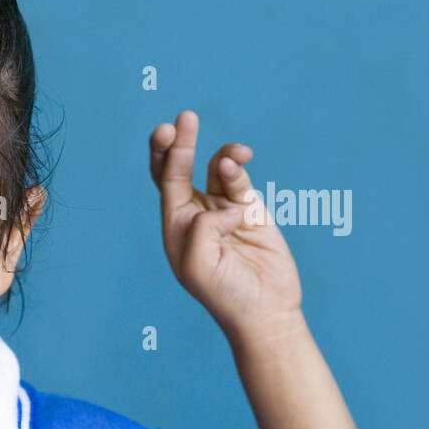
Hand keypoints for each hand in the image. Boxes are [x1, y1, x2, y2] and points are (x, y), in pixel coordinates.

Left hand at [149, 110, 302, 342]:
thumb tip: (226, 205)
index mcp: (175, 226)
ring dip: (224, 156)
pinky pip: (241, 180)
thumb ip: (202, 228)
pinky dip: (240, 169)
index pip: (164, 181)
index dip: (163, 153)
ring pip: (217, 168)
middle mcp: (195, 214)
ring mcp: (224, 209)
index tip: (166, 130)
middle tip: (184, 117)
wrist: (265, 310)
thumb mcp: (199, 263)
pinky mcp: (251, 209)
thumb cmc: (225, 293)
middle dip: (180, 142)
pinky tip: (241, 166)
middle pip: (181, 168)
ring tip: (235, 158)